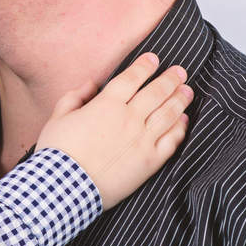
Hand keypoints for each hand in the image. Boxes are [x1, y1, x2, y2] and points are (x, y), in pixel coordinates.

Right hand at [34, 53, 191, 209]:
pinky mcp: (149, 161)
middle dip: (171, 79)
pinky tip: (184, 121)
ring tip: (187, 91)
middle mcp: (129, 118)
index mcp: (107, 104)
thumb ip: (76, 96)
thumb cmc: (58, 152)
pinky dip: (180, 129)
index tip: (154, 59)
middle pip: (157, 92)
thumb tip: (92, 84)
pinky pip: (171, 141)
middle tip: (181, 72)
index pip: (132, 78)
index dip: (145, 66)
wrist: (66, 187)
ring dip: (180, 100)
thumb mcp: (58, 117)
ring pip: (168, 114)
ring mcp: (142, 140)